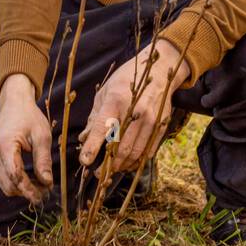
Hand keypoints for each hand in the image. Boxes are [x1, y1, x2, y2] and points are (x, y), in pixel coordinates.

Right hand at [0, 72, 53, 203]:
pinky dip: (17, 183)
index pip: (16, 176)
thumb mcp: (42, 136)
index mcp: (5, 145)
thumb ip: (43, 160)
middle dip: (27, 191)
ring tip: (41, 185)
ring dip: (22, 189)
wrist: (14, 104)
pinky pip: (3, 178)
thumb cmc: (29, 117)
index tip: (43, 197)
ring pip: (5, 185)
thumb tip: (47, 183)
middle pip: (9, 185)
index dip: (29, 190)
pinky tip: (31, 179)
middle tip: (47, 190)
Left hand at [78, 40, 189, 174]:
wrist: (158, 72)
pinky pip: (148, 151)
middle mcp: (134, 110)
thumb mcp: (105, 92)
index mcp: (116, 100)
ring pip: (135, 152)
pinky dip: (137, 162)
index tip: (84, 161)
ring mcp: (150, 119)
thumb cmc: (126, 81)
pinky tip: (129, 164)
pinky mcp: (161, 125)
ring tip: (113, 170)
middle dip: (108, 164)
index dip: (92, 146)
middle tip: (99, 173)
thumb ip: (95, 117)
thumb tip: (84, 138)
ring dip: (122, 166)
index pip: (102, 128)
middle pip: (120, 146)